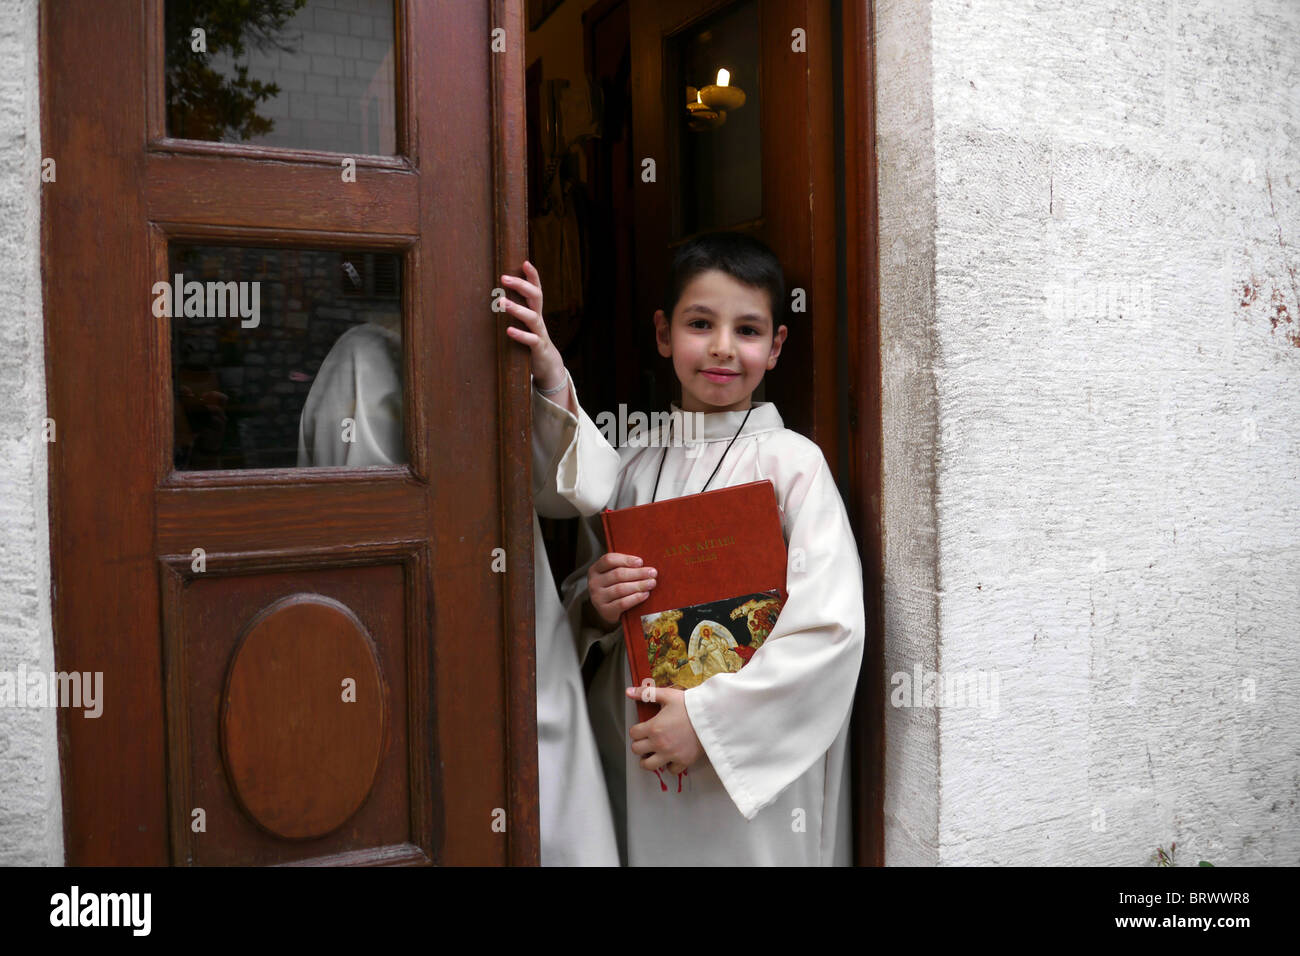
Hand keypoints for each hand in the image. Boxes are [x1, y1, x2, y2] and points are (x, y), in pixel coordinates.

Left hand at [501, 260, 565, 391]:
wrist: (547, 364)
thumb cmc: (530, 339)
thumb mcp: (524, 322)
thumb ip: (515, 309)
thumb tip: (492, 296)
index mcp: (535, 310)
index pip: (536, 289)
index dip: (533, 275)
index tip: (524, 262)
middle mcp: (539, 318)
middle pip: (536, 297)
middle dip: (521, 285)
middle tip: (504, 278)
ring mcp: (540, 332)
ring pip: (532, 317)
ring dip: (517, 308)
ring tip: (501, 302)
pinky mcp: (538, 347)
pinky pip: (531, 339)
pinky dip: (520, 334)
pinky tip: (509, 330)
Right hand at [587, 552, 656, 627]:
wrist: (609, 609)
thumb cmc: (615, 586)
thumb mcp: (614, 574)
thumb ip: (625, 566)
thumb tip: (644, 563)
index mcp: (595, 569)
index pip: (609, 560)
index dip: (626, 560)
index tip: (641, 562)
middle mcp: (593, 583)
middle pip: (617, 574)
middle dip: (638, 573)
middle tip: (653, 573)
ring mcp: (597, 598)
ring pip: (620, 589)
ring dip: (639, 585)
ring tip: (652, 583)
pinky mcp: (605, 611)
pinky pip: (622, 603)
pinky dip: (635, 598)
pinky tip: (645, 594)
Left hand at [625, 686, 701, 774]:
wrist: (711, 716)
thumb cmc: (690, 705)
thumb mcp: (668, 695)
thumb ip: (646, 693)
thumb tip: (628, 691)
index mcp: (653, 727)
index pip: (633, 734)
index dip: (636, 730)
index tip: (642, 729)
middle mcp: (659, 743)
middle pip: (637, 750)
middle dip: (639, 745)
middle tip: (646, 741)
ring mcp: (671, 754)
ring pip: (648, 765)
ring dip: (648, 760)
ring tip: (653, 753)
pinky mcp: (683, 761)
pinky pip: (670, 770)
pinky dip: (669, 765)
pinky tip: (671, 757)